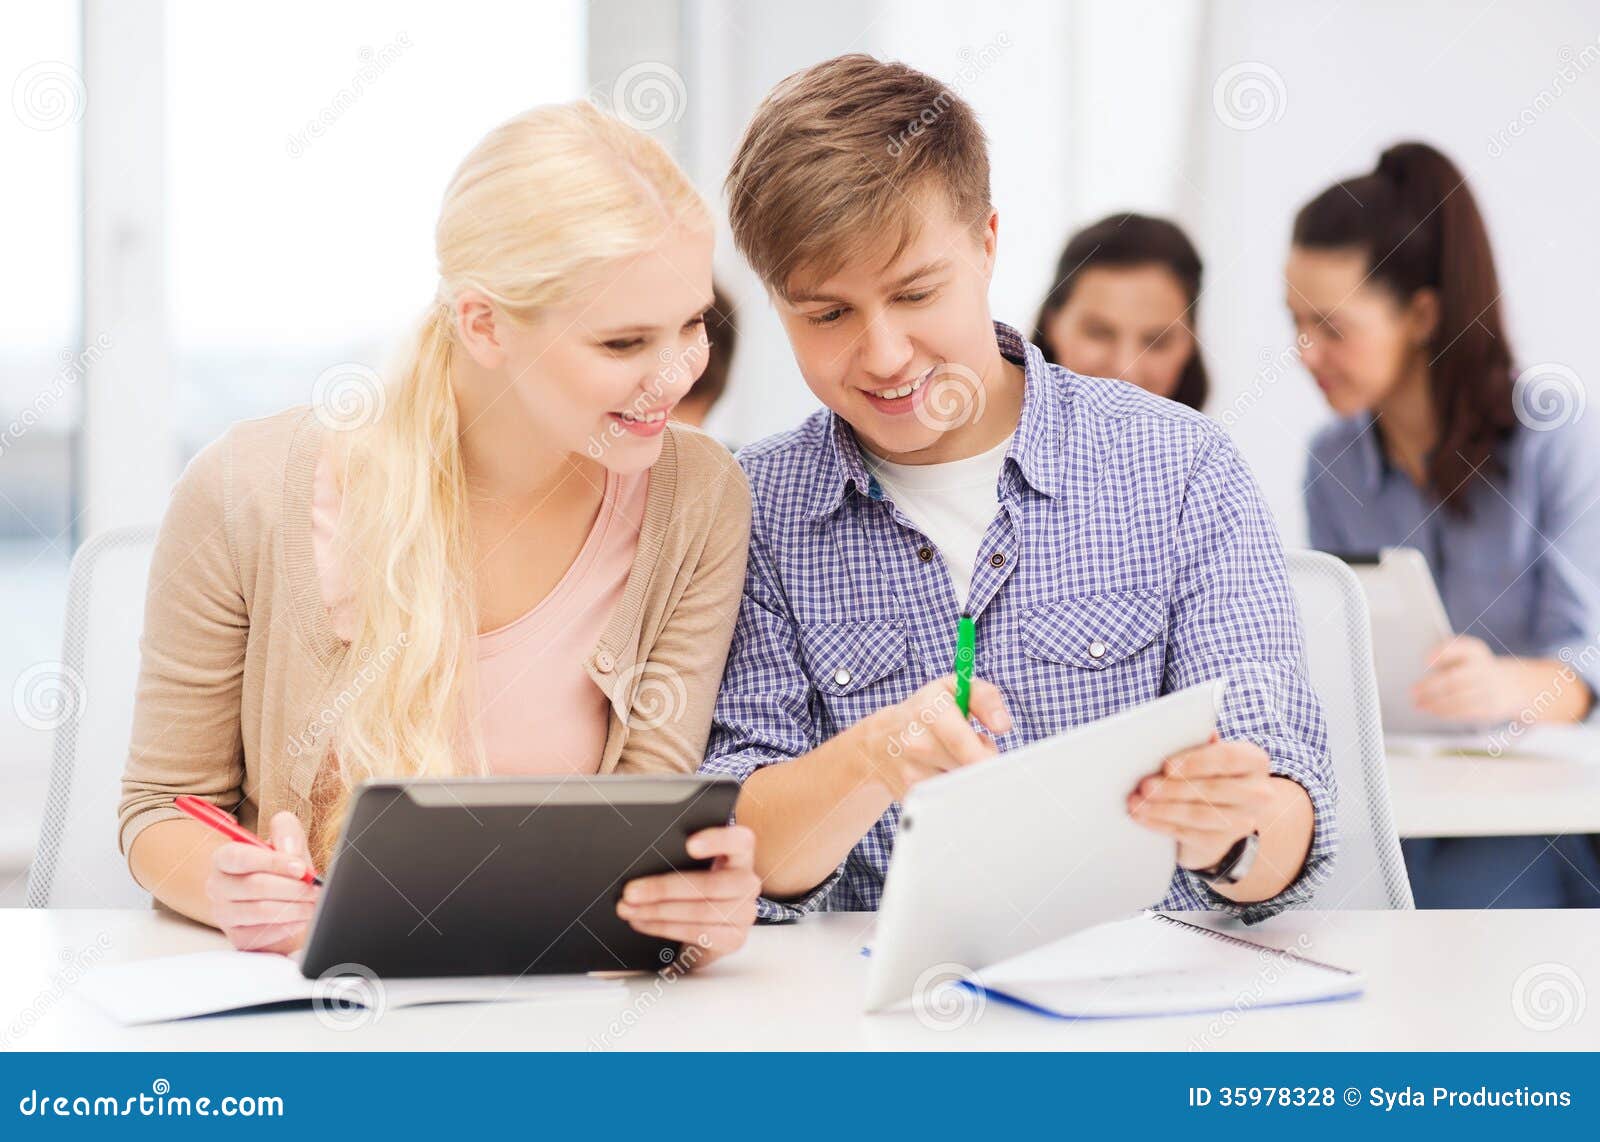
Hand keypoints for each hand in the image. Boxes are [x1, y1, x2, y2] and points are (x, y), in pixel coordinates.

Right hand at [205, 810, 320, 953]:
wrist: (286, 903)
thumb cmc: (284, 870)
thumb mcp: (288, 843)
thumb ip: (287, 832)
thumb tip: (289, 850)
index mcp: (225, 857)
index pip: (239, 857)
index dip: (272, 862)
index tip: (301, 868)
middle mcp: (218, 885)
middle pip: (254, 886)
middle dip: (292, 887)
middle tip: (315, 888)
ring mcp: (224, 914)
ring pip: (261, 911)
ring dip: (294, 907)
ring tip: (313, 903)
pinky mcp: (237, 937)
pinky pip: (264, 932)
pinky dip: (288, 925)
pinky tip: (300, 918)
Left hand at [615, 825, 759, 969]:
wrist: (710, 922)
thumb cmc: (697, 885)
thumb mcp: (693, 864)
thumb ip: (678, 856)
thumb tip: (641, 857)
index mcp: (740, 854)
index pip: (739, 840)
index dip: (716, 841)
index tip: (689, 845)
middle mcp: (748, 882)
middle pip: (709, 885)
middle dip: (663, 889)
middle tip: (631, 892)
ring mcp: (745, 912)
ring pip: (700, 912)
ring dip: (658, 912)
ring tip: (630, 909)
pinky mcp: (735, 938)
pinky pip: (698, 934)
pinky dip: (665, 928)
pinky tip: (645, 923)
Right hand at [860, 674, 1012, 800]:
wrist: (879, 741)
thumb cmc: (927, 711)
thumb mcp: (953, 689)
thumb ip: (985, 697)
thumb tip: (1002, 725)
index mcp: (929, 710)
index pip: (960, 740)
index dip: (985, 752)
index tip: (993, 755)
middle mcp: (916, 742)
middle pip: (968, 766)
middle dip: (982, 763)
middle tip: (980, 754)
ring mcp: (911, 772)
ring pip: (961, 784)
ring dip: (968, 776)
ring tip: (957, 760)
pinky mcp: (912, 795)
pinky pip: (949, 798)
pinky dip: (954, 789)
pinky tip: (944, 774)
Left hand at [1127, 734, 1273, 870]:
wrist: (1222, 812)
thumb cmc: (1208, 772)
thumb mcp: (1208, 755)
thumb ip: (1196, 744)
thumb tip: (1174, 732)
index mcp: (1254, 761)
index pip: (1227, 759)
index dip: (1195, 762)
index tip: (1166, 765)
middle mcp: (1257, 793)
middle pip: (1212, 790)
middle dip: (1173, 788)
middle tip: (1144, 785)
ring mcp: (1242, 821)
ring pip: (1199, 815)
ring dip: (1162, 809)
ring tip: (1136, 801)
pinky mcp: (1221, 842)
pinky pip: (1188, 834)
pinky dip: (1160, 824)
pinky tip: (1141, 816)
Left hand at [1412, 636, 1525, 722]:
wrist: (1515, 684)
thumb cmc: (1477, 668)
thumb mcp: (1466, 653)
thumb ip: (1445, 656)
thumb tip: (1421, 669)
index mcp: (1474, 651)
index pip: (1459, 648)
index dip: (1442, 653)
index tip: (1426, 660)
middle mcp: (1483, 669)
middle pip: (1454, 679)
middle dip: (1430, 687)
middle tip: (1413, 691)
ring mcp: (1488, 690)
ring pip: (1458, 699)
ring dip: (1434, 703)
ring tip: (1419, 704)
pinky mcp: (1490, 708)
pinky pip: (1465, 712)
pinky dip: (1446, 712)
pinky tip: (1433, 711)